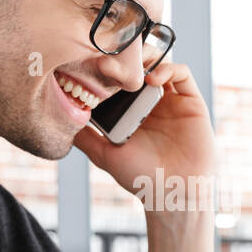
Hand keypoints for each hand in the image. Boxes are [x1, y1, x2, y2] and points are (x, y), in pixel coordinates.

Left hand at [71, 60, 216, 203]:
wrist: (173, 193)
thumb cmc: (141, 177)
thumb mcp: (106, 155)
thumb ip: (86, 138)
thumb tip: (61, 122)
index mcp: (131, 112)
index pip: (119, 80)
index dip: (107, 70)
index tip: (92, 67)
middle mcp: (151, 103)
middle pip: (138, 67)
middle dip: (124, 59)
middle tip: (107, 60)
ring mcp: (171, 100)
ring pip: (159, 64)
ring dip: (145, 59)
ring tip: (130, 65)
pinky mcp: (191, 101)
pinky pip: (182, 74)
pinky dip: (168, 68)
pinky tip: (152, 78)